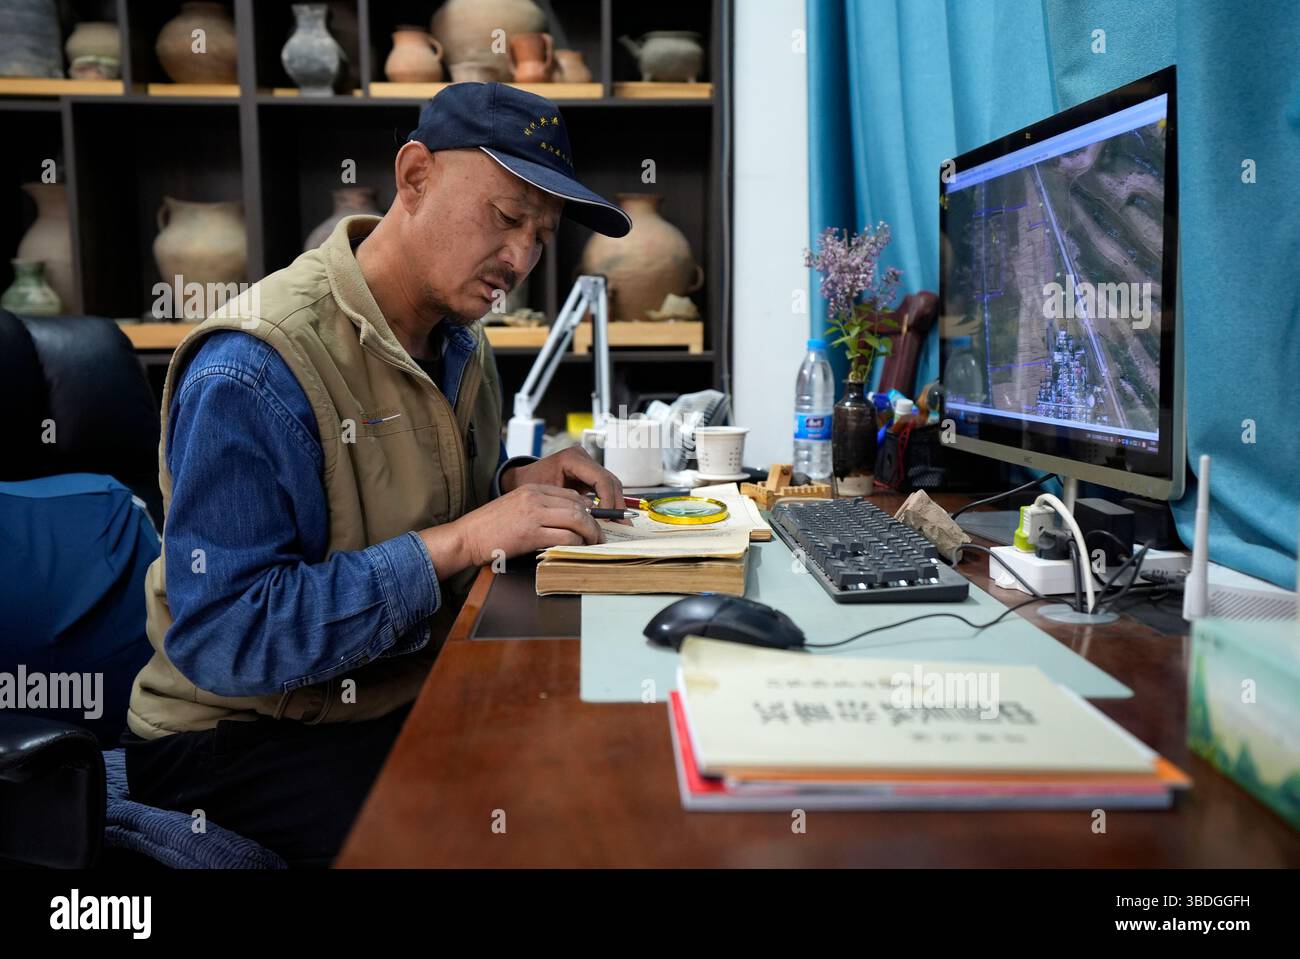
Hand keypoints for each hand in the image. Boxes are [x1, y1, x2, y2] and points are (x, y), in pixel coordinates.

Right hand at [417, 483, 603, 574]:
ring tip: (593, 543)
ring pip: (577, 520)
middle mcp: (534, 498)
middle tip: (600, 534)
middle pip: (579, 506)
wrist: (466, 537)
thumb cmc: (488, 526)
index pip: (571, 495)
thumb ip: (540, 507)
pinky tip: (578, 549)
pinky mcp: (531, 534)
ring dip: (590, 533)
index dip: (589, 509)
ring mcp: (533, 515)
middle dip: (595, 522)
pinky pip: (565, 537)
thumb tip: (568, 518)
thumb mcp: (516, 507)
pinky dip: (577, 544)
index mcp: (531, 489)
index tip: (594, 520)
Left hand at [501, 445, 625, 517]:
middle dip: (617, 504)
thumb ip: (569, 506)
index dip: (608, 499)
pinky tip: (611, 518)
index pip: (600, 478)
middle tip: (622, 524)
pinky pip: (605, 488)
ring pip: (611, 484)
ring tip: (620, 524)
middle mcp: (583, 457)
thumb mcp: (547, 496)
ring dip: (616, 504)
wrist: (521, 479)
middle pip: (610, 481)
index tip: (608, 518)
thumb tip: (591, 521)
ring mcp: (587, 464)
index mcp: (572, 458)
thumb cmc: (529, 485)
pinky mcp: (589, 473)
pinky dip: (609, 502)